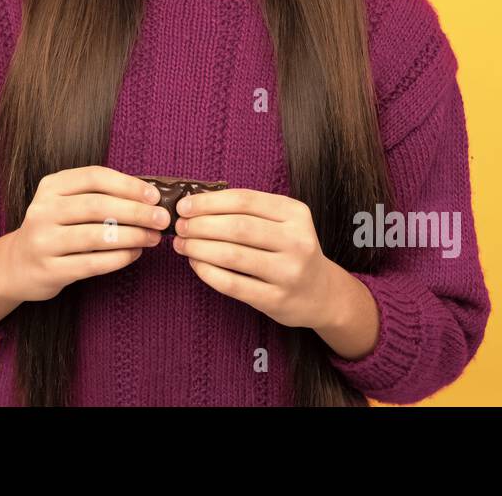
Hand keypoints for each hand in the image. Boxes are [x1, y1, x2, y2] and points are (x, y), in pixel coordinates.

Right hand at [0, 165, 170, 301]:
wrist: (16, 265)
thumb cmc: (54, 229)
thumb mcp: (65, 203)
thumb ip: (99, 196)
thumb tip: (148, 196)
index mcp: (51, 187)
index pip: (94, 177)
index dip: (128, 185)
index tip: (154, 195)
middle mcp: (43, 210)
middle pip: (98, 206)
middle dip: (136, 212)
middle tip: (162, 219)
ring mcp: (43, 241)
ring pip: (96, 236)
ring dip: (132, 236)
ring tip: (152, 238)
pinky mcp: (48, 270)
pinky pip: (91, 264)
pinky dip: (118, 258)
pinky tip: (134, 254)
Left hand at [173, 188, 343, 330]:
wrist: (322, 293)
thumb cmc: (291, 250)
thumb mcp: (283, 222)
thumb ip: (248, 211)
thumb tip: (197, 201)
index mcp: (295, 214)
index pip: (244, 200)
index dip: (209, 201)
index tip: (184, 205)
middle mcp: (297, 241)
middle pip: (237, 227)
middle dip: (200, 225)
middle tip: (179, 226)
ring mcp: (288, 272)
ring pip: (232, 255)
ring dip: (199, 248)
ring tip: (182, 244)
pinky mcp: (276, 300)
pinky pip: (232, 284)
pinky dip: (207, 272)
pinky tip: (196, 264)